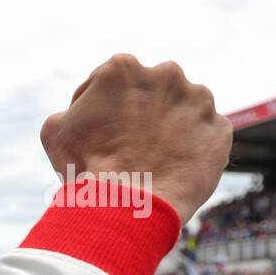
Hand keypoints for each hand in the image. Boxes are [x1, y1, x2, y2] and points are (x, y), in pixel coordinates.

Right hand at [40, 54, 232, 222]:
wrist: (126, 206)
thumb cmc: (85, 167)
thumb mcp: (55, 131)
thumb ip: (73, 108)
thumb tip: (86, 110)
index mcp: (123, 68)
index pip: (110, 82)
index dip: (101, 109)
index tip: (98, 134)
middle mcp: (167, 73)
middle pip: (152, 92)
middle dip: (142, 113)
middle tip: (128, 146)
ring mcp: (199, 101)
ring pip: (183, 110)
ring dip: (171, 128)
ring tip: (153, 161)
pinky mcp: (220, 129)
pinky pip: (206, 136)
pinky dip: (193, 150)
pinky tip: (173, 169)